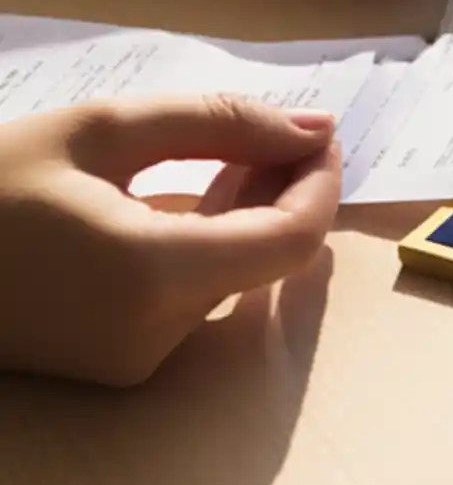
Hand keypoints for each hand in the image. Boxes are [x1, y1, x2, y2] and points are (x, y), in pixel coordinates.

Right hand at [0, 95, 340, 386]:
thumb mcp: (95, 130)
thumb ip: (216, 124)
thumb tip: (313, 130)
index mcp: (152, 276)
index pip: (293, 239)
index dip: (322, 183)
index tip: (325, 133)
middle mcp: (159, 332)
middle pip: (269, 255)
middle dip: (289, 185)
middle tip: (290, 125)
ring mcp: (142, 356)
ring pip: (237, 271)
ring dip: (255, 207)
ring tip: (249, 144)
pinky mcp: (125, 360)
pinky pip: (198, 289)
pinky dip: (217, 236)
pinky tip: (213, 186)